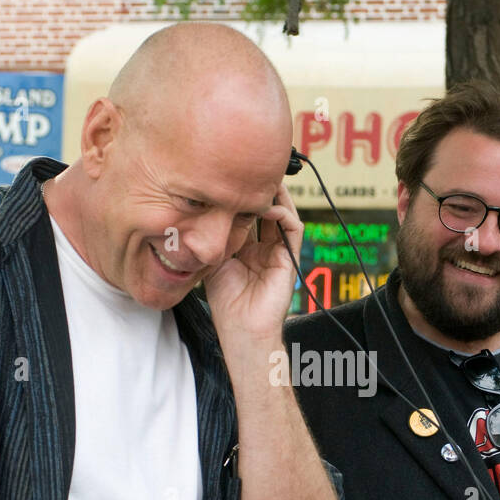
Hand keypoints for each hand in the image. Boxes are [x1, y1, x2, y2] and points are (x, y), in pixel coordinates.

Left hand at [204, 181, 301, 349]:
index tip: (231, 179)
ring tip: (260, 180)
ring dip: (274, 196)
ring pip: (283, 214)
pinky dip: (283, 213)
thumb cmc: (225, 303)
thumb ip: (214, 237)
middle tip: (249, 171)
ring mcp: (279, 252)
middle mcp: (266, 248)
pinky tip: (267, 206)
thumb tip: (206, 210)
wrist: (241, 329)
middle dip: (260, 191)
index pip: (249, 215)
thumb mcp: (213, 261)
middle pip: (268, 210)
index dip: (242, 198)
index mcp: (248, 249)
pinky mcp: (290, 258)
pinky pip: (293, 228)